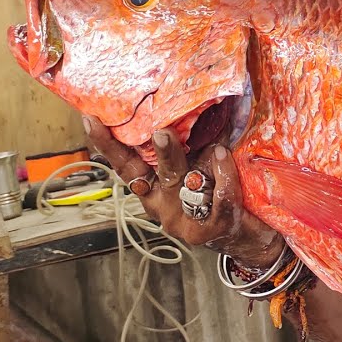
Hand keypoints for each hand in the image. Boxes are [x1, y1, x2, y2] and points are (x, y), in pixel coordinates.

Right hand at [83, 115, 283, 268]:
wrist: (250, 237)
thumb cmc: (220, 195)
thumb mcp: (199, 170)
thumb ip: (190, 147)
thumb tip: (190, 105)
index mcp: (151, 189)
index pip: (125, 165)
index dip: (107, 145)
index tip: (91, 119)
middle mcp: (160, 205)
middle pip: (148, 174)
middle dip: (154, 152)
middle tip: (160, 132)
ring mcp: (182, 220)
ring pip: (180, 185)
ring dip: (182, 160)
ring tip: (185, 138)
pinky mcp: (209, 229)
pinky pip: (218, 198)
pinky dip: (224, 176)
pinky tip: (225, 157)